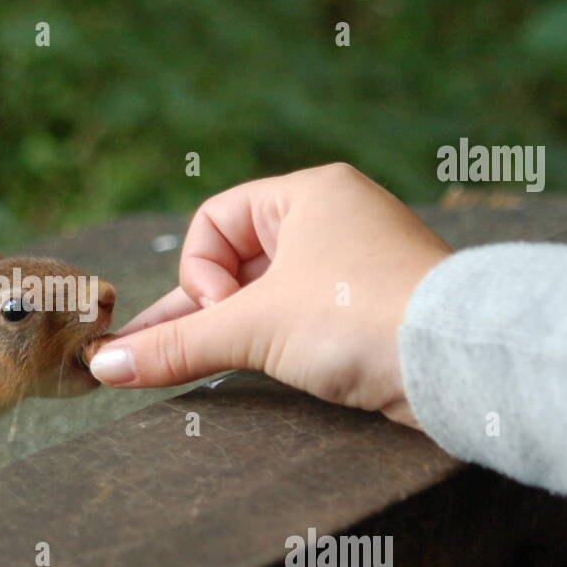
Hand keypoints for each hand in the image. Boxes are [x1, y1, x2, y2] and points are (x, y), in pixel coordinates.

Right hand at [88, 163, 451, 426]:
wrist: (461, 361)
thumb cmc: (361, 317)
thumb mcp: (254, 327)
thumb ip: (176, 345)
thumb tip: (105, 366)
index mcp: (307, 194)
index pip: (216, 221)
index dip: (200, 271)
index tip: (220, 311)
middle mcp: (332, 220)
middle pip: (235, 263)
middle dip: (195, 312)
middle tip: (146, 355)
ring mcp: (354, 267)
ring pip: (265, 296)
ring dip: (226, 332)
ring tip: (170, 369)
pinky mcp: (370, 312)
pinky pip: (298, 320)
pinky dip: (265, 344)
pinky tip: (232, 372)